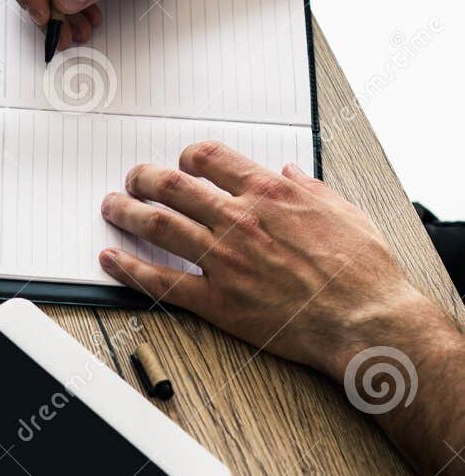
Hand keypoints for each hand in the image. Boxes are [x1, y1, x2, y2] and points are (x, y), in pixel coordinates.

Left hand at [98, 141, 433, 378]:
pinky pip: (160, 280)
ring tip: (111, 207)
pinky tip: (110, 259)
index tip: (179, 163)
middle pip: (172, 187)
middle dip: (144, 179)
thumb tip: (289, 172)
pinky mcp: (217, 300)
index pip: (210, 159)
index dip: (185, 157)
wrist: (364, 318)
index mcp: (269, 194)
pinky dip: (128, 268)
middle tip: (132, 181)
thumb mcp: (343, 210)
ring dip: (126, 213)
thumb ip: (309, 188)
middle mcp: (239, 220)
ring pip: (157, 226)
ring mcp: (224, 259)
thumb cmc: (361, 270)